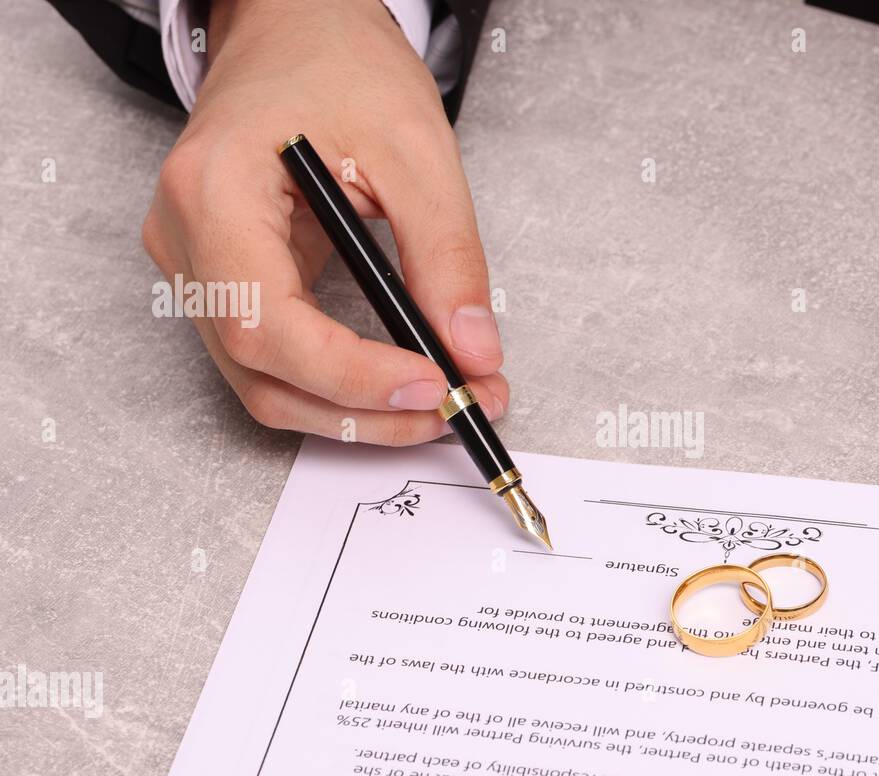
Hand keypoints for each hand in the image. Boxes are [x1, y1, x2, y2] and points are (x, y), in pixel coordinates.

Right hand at [143, 0, 507, 444]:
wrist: (299, 31)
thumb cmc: (340, 65)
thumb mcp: (416, 149)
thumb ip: (447, 256)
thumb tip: (475, 352)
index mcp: (212, 190)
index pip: (265, 322)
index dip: (351, 374)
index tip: (435, 384)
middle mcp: (183, 239)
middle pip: (262, 372)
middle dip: (366, 409)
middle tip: (459, 408)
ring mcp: (196, 267)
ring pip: (266, 384)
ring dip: (357, 413)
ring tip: (445, 401)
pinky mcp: (225, 283)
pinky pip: (275, 363)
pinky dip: (342, 388)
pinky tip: (402, 382)